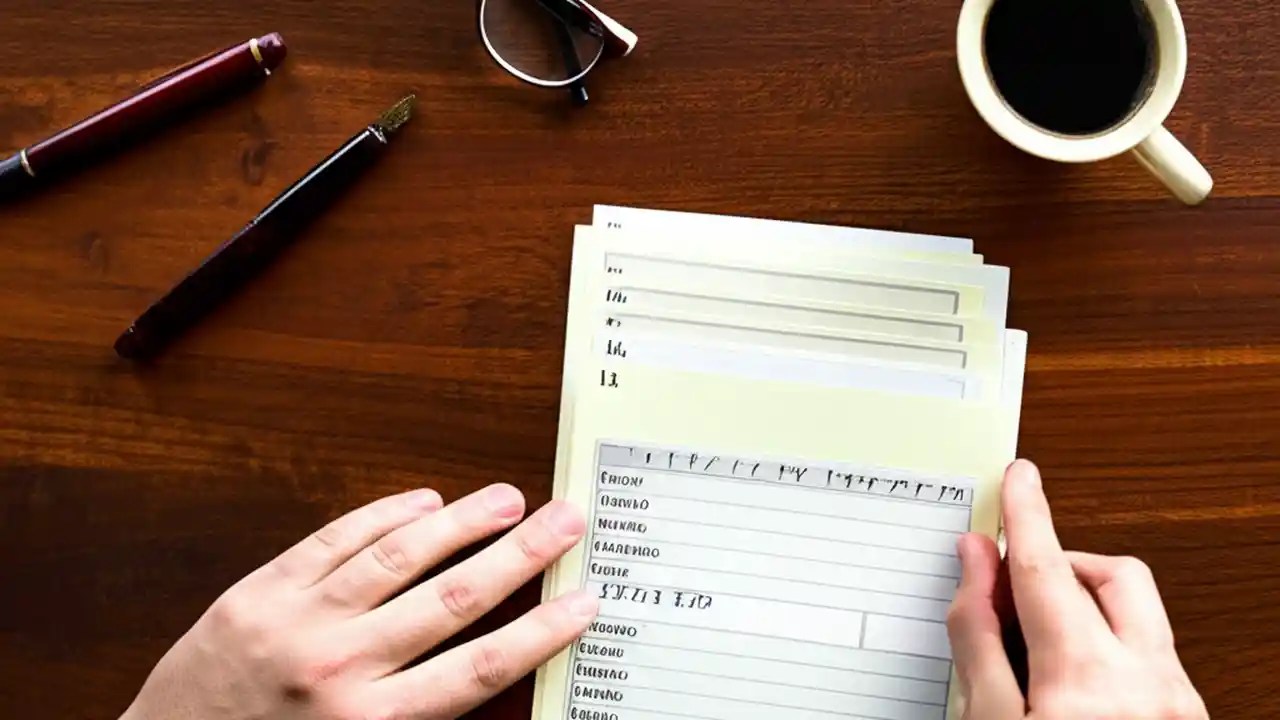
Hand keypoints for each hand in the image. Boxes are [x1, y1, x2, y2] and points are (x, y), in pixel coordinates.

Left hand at [120, 484, 597, 719]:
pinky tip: (424, 501)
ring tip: (508, 499)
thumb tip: (491, 675)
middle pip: (452, 600)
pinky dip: (382, 515)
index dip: (540, 633)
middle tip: (565, 521)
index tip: (582, 602)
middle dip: (520, 557)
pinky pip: (334, 540)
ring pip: (397, 557)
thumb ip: (417, 715)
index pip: (479, 670)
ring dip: (461, 523)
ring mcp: (298, 621)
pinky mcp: (261, 591)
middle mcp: (339, 669)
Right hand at [946, 460, 1208, 719]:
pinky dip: (1110, 651)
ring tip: (1042, 647)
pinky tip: (1076, 685)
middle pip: (1111, 573)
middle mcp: (1145, 682)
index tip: (1020, 478)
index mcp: (1084, 679)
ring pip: (1139, 613)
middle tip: (1014, 593)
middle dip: (1062, 565)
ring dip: (1089, 610)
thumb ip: (978, 641)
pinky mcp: (1186, 715)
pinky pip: (1153, 654)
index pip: (1046, 568)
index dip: (1027, 514)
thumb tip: (975, 565)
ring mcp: (1175, 700)